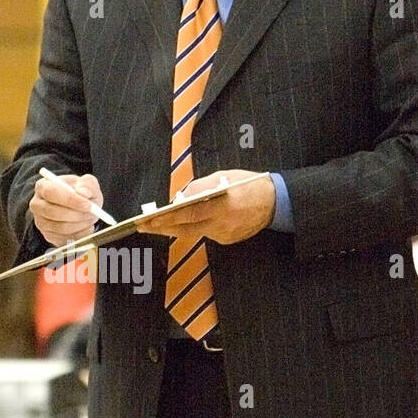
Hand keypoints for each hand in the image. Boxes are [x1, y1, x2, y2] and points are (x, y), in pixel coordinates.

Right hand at [30, 172, 103, 247]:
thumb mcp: (87, 183)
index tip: (87, 204)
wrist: (78, 206)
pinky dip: (80, 234)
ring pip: (61, 228)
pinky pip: (65, 239)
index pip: (51, 192)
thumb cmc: (80, 192)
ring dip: (80, 224)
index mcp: (43, 186)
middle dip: (77, 214)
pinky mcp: (49, 236)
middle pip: (53, 212)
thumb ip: (87, 184)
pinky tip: (86, 226)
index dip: (69, 199)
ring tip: (91, 217)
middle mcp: (37, 205)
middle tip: (94, 213)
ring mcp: (41, 222)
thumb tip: (83, 193)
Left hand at [136, 170, 275, 243]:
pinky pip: (206, 234)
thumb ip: (200, 187)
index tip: (148, 220)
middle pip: (184, 230)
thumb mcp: (223, 177)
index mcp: (220, 206)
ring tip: (157, 225)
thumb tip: (180, 197)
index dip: (165, 219)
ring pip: (193, 233)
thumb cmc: (248, 184)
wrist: (275, 202)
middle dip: (161, 228)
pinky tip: (187, 223)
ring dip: (175, 229)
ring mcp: (223, 235)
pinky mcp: (227, 240)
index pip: (186, 215)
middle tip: (143, 226)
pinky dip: (196, 227)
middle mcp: (220, 224)